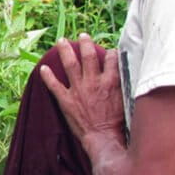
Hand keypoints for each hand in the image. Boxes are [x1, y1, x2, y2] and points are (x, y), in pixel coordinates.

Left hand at [38, 33, 124, 149]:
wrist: (104, 138)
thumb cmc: (119, 124)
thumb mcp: (128, 101)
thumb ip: (126, 86)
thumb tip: (131, 75)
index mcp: (111, 81)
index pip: (112, 59)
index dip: (111, 53)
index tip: (110, 51)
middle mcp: (94, 81)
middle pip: (89, 56)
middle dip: (85, 44)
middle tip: (82, 36)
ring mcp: (79, 89)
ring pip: (70, 64)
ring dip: (65, 51)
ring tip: (61, 41)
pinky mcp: (66, 100)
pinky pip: (54, 85)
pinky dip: (48, 76)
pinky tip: (43, 68)